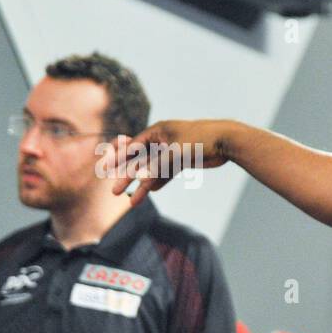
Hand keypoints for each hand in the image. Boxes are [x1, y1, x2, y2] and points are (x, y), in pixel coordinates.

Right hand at [104, 119, 231, 205]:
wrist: (226, 141)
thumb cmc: (200, 140)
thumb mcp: (175, 153)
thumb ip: (157, 167)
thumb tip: (142, 180)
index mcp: (158, 132)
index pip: (132, 147)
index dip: (118, 160)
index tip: (105, 170)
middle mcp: (163, 141)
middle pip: (140, 162)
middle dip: (127, 177)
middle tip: (114, 191)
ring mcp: (173, 151)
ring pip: (154, 171)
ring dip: (144, 185)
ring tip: (132, 201)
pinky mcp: (183, 160)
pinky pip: (167, 173)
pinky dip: (160, 182)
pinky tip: (151, 191)